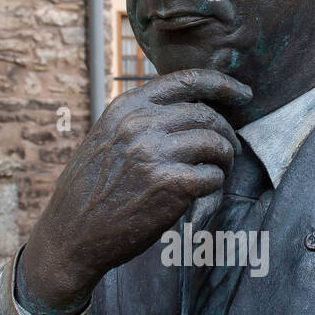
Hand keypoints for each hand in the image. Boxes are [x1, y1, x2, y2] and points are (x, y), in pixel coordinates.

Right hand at [19, 69, 251, 314]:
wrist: (71, 235)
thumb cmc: (91, 192)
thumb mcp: (106, 139)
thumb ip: (140, 121)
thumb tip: (186, 113)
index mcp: (127, 107)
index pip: (185, 80)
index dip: (223, 84)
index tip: (244, 94)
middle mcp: (141, 124)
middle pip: (207, 115)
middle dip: (227, 133)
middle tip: (230, 152)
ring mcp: (156, 153)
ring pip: (216, 144)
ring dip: (224, 161)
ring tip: (217, 174)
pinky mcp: (171, 185)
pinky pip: (213, 177)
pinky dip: (215, 187)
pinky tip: (201, 195)